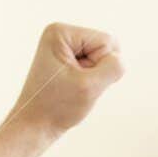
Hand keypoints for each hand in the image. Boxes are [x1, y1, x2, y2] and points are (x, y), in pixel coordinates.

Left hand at [7, 23, 123, 138]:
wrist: (36, 124)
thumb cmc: (57, 106)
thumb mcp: (90, 87)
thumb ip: (114, 68)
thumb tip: (121, 59)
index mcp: (61, 32)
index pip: (107, 42)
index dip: (101, 66)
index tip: (78, 80)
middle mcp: (61, 34)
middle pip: (106, 47)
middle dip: (100, 70)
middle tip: (78, 84)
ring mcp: (64, 46)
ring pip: (104, 58)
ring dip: (96, 77)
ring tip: (75, 87)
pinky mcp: (68, 58)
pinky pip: (97, 66)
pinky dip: (92, 80)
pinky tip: (74, 87)